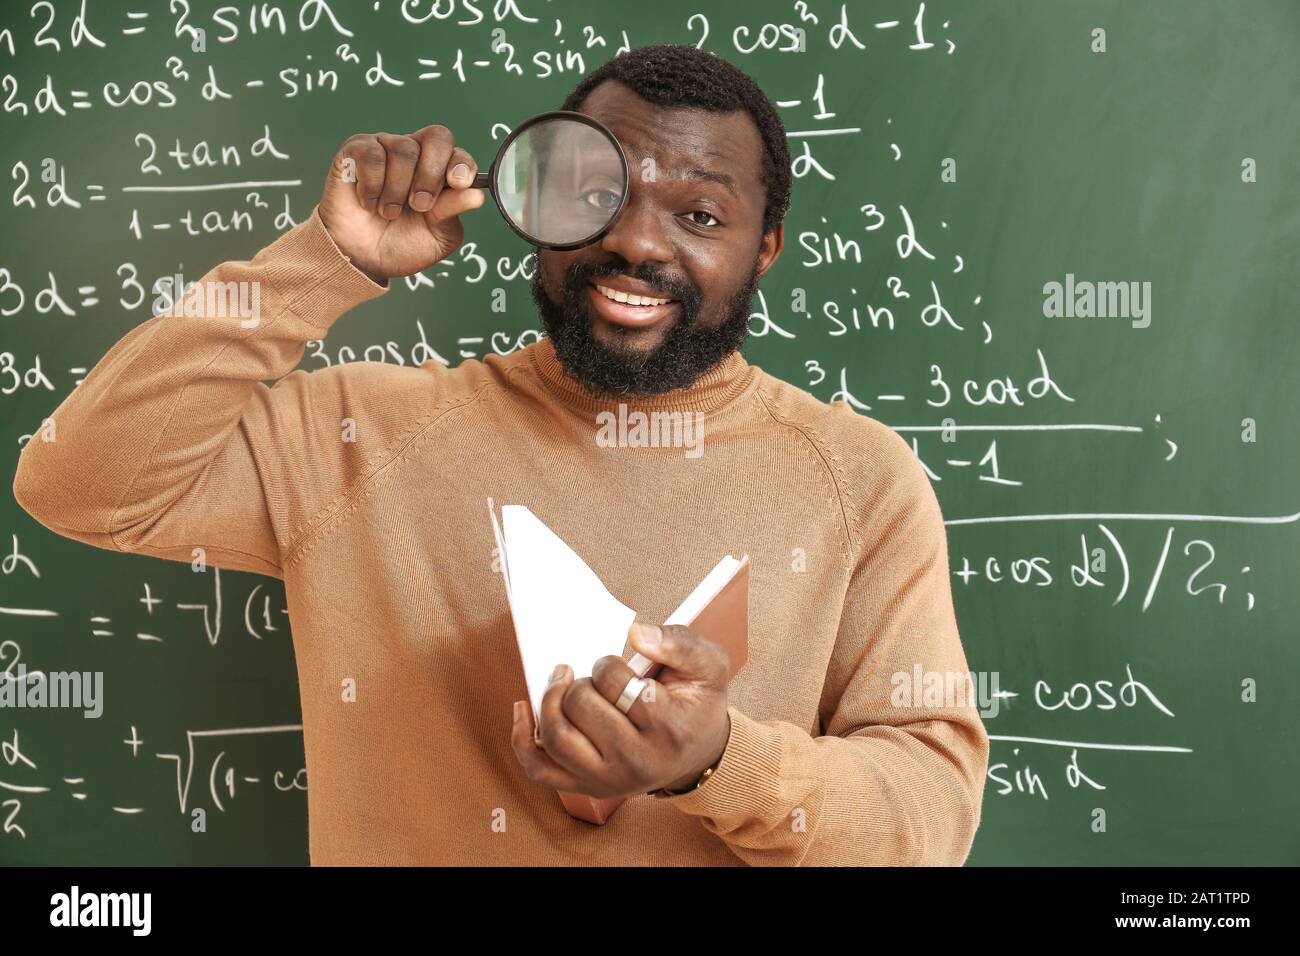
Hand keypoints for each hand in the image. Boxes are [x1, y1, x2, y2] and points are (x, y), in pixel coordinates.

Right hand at [318, 125, 485, 281]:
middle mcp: (415, 154)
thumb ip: (454, 212)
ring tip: (390, 213)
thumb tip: (476, 195)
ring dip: (398, 189)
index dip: (461, 164)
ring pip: (403, 148)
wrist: (362, 260)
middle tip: (420, 205)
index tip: (457, 183)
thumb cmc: (401, 245)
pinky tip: (369, 202)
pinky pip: (372, 155)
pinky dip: (373, 185)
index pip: (458, 153)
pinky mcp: (356, 151)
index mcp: (440, 173)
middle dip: (431, 174)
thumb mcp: (437, 236)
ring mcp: (386, 149)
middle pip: (437, 137)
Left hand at [510, 623, 732, 799]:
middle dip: (584, 681)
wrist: (698, 753)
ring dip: (552, 700)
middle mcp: (636, 762)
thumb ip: (678, 642)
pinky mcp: (586, 787)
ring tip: (564, 684)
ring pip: (556, 736)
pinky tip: (523, 708)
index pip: (614, 683)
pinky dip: (522, 738)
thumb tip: (636, 634)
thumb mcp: (708, 666)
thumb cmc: (697, 705)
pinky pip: (538, 769)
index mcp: (668, 730)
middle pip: (580, 706)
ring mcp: (608, 781)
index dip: (609, 664)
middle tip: (600, 680)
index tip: (622, 668)